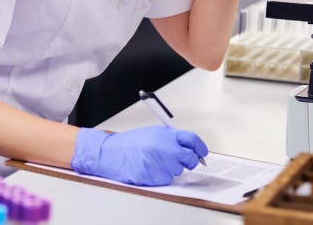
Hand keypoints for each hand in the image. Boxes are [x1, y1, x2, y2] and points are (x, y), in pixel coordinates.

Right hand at [70, 125, 208, 185]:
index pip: (192, 139)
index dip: (200, 147)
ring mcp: (159, 163)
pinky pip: (166, 180)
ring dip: (170, 168)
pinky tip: (149, 169)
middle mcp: (164, 148)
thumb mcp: (153, 133)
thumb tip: (189, 147)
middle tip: (179, 159)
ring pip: (177, 171)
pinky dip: (161, 177)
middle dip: (188, 160)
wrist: (110, 153)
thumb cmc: (131, 143)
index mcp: (166, 135)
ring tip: (155, 161)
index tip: (202, 152)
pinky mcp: (152, 177)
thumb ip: (172, 138)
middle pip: (189, 158)